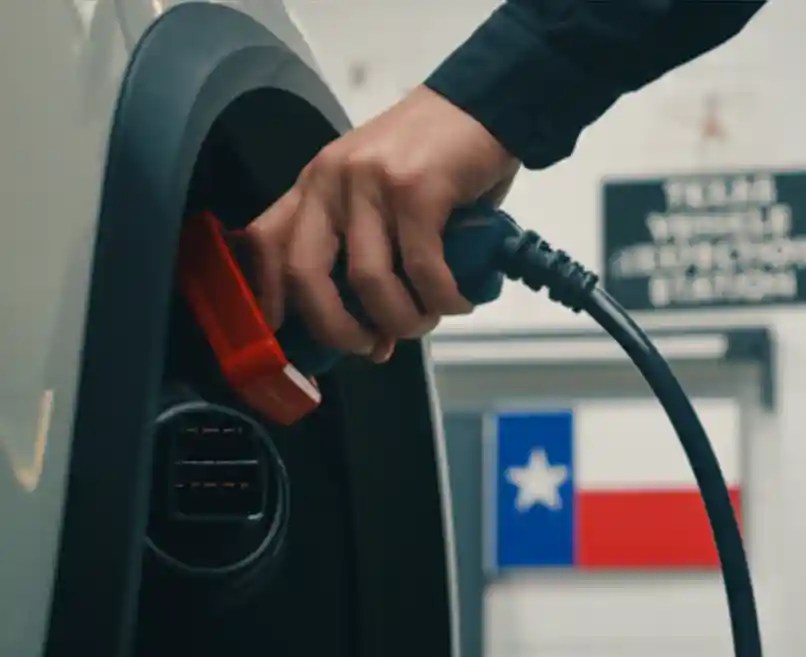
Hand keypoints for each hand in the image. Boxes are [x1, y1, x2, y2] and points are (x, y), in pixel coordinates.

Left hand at [244, 86, 518, 362]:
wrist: (484, 105)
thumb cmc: (435, 160)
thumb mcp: (382, 196)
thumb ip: (370, 254)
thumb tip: (376, 335)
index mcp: (315, 185)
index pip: (266, 242)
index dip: (268, 298)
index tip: (291, 339)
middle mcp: (331, 180)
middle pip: (306, 273)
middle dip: (337, 328)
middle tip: (370, 347)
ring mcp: (370, 183)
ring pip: (368, 279)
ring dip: (402, 318)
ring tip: (427, 321)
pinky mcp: (416, 189)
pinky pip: (422, 267)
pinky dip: (442, 298)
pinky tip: (458, 302)